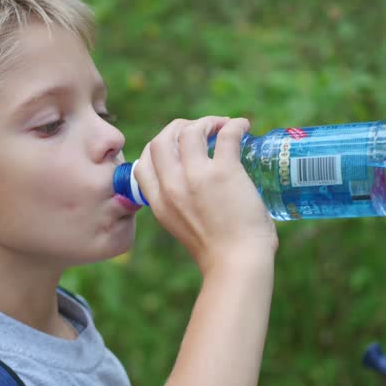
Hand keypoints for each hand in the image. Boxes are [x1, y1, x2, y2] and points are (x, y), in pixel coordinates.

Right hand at [133, 117, 277, 272]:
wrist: (236, 264)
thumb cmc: (217, 252)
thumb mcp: (181, 228)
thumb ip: (179, 207)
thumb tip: (195, 193)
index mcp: (158, 202)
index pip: (142, 163)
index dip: (157, 148)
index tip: (176, 146)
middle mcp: (171, 186)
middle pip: (161, 140)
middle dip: (178, 128)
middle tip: (199, 129)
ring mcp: (196, 177)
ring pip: (190, 130)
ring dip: (206, 122)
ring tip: (222, 125)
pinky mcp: (224, 171)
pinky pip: (226, 134)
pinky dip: (234, 125)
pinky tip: (243, 126)